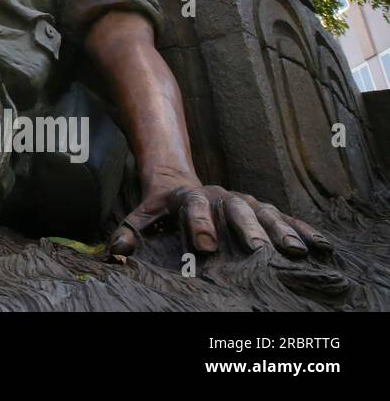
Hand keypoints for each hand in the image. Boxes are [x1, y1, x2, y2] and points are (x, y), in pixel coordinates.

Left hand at [109, 169, 332, 259]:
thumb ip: (130, 232)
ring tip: (296, 252)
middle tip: (260, 250)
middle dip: (248, 230)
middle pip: (236, 210)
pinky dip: (302, 231)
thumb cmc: (162, 211)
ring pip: (265, 213)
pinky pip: (286, 219)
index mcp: (188, 196)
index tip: (204, 246)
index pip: (194, 206)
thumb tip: (116, 252)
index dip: (199, 224)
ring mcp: (244, 202)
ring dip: (281, 231)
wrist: (179, 185)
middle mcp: (220, 196)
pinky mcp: (262, 210)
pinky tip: (320, 246)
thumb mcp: (142, 217)